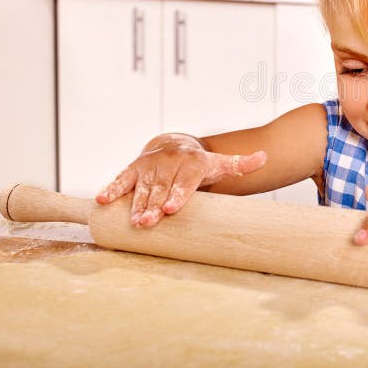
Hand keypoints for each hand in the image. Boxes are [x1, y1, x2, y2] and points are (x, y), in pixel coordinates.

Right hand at [95, 133, 266, 227]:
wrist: (176, 145)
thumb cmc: (201, 163)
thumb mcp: (221, 163)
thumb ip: (242, 164)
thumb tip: (266, 157)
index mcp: (191, 164)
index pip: (185, 181)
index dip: (178, 194)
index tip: (170, 208)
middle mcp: (169, 163)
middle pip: (161, 188)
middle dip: (154, 205)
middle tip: (148, 222)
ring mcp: (150, 166)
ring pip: (142, 188)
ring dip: (135, 204)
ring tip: (132, 221)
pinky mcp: (133, 169)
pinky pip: (121, 179)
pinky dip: (112, 188)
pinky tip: (101, 200)